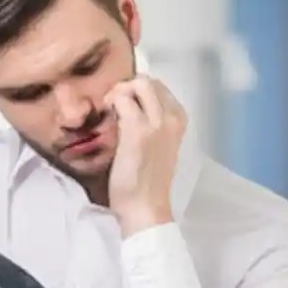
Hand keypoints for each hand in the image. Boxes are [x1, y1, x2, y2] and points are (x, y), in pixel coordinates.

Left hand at [104, 75, 187, 234]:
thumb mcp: (159, 145)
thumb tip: (130, 106)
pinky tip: (107, 117)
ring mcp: (157, 122)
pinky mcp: (137, 130)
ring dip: (119, 92)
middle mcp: (172, 117)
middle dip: (128, 87)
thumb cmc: (149, 181)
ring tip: (111, 110)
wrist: (145, 206)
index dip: (139, 92)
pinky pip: (122, 99)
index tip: (127, 106)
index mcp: (180, 121)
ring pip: (138, 84)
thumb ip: (152, 124)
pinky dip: (112, 102)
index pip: (160, 89)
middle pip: (149, 81)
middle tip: (115, 106)